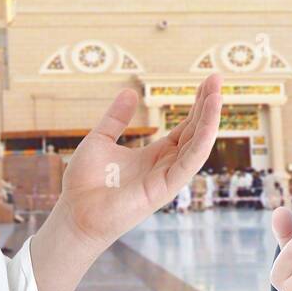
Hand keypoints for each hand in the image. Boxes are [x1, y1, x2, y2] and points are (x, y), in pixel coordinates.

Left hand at [48, 73, 221, 255]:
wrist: (74, 213)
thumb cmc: (84, 183)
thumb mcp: (100, 139)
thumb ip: (116, 118)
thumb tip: (130, 92)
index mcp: (155, 155)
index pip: (185, 126)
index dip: (197, 105)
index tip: (207, 82)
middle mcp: (167, 165)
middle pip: (195, 131)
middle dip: (208, 105)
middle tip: (217, 77)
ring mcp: (168, 177)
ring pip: (198, 145)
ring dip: (210, 120)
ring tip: (217, 94)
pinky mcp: (165, 188)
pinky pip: (189, 162)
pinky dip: (202, 142)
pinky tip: (209, 122)